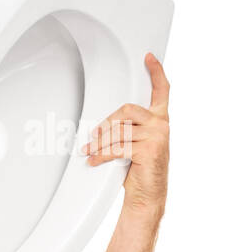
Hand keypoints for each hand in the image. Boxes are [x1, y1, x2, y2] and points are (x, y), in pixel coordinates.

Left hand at [81, 52, 170, 217]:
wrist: (147, 194)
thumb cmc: (139, 168)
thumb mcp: (134, 142)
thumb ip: (127, 127)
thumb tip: (102, 124)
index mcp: (160, 119)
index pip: (162, 90)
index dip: (156, 72)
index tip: (148, 57)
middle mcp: (162, 124)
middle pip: (126, 110)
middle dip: (106, 124)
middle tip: (93, 137)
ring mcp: (158, 137)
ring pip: (119, 131)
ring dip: (99, 143)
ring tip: (89, 152)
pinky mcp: (149, 150)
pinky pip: (117, 147)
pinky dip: (101, 155)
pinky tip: (93, 160)